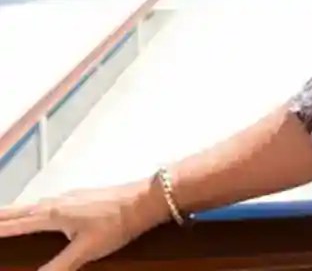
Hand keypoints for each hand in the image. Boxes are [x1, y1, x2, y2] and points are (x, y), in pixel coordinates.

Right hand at [0, 181, 165, 270]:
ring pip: (32, 206)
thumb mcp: (87, 250)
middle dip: (1, 218)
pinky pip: (46, 204)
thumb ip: (60, 266)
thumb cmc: (117, 223)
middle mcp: (55, 202)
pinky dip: (32, 210)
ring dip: (14, 212)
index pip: (15, 224)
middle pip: (19, 211)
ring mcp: (69, 197)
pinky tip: (38, 214)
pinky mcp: (81, 197)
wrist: (146, 199)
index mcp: (51, 214)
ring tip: (3, 219)